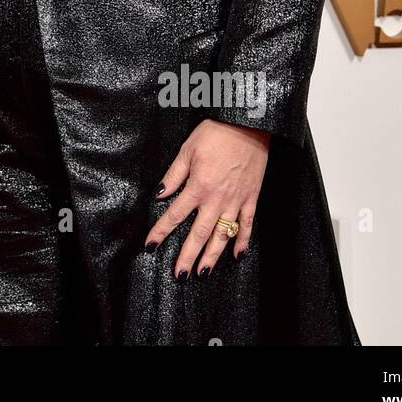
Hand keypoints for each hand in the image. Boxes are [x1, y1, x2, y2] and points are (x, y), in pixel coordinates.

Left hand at [144, 119, 268, 277]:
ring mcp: (236, 201)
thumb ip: (173, 175)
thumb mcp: (187, 150)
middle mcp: (217, 199)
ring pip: (223, 235)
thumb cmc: (216, 133)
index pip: (175, 215)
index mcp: (198, 187)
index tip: (150, 246)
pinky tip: (237, 255)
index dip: (161, 232)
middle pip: (199, 234)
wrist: (248, 125)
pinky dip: (243, 241)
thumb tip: (159, 196)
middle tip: (179, 275)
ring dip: (212, 256)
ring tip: (203, 273)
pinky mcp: (251, 198)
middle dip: (187, 256)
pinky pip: (247, 225)